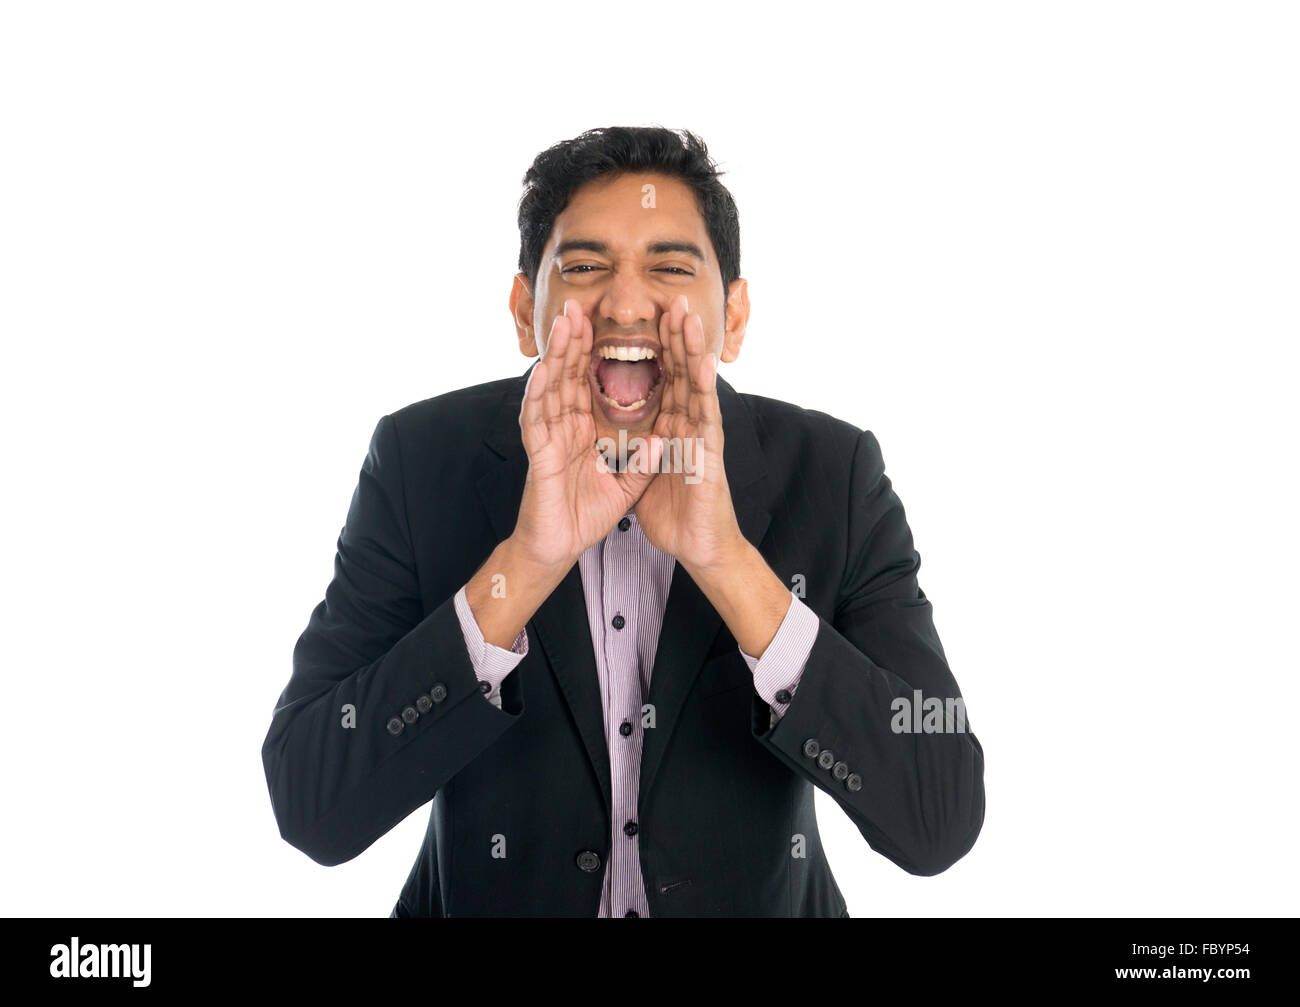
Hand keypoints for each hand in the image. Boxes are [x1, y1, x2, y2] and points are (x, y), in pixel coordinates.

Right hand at [512, 299, 662, 571]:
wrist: (558, 551)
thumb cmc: (583, 518)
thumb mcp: (625, 488)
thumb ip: (641, 463)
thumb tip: (660, 439)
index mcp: (582, 432)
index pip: (589, 385)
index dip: (596, 356)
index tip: (608, 326)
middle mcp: (562, 429)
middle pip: (567, 377)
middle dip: (572, 341)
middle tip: (578, 307)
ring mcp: (548, 440)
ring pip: (550, 389)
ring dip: (556, 356)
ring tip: (564, 324)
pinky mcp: (538, 457)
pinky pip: (536, 421)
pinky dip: (538, 394)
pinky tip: (544, 369)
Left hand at [633, 295, 744, 572]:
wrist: (697, 547)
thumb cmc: (676, 512)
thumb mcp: (645, 473)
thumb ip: (638, 448)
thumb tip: (625, 433)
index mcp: (672, 427)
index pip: (665, 379)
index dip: (658, 349)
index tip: (650, 317)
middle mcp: (689, 426)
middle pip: (682, 373)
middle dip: (677, 337)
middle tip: (673, 300)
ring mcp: (702, 438)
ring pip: (696, 386)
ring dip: (693, 350)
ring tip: (689, 317)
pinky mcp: (709, 456)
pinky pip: (706, 418)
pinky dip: (704, 390)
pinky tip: (702, 363)